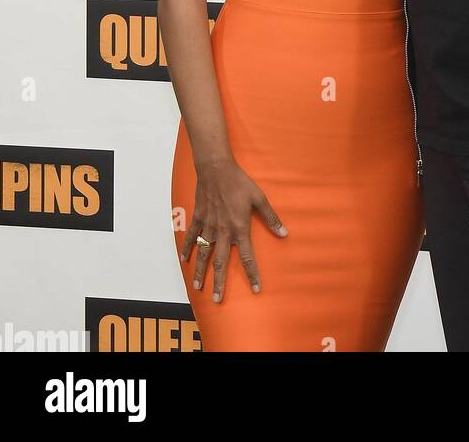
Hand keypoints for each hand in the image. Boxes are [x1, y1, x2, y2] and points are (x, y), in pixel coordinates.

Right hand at [179, 157, 287, 301]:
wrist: (216, 169)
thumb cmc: (239, 182)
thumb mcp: (259, 198)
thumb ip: (271, 218)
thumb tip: (284, 233)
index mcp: (239, 228)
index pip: (247, 257)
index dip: (252, 274)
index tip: (255, 289)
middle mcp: (223, 231)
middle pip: (220, 262)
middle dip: (219, 282)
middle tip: (218, 300)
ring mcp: (208, 226)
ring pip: (204, 254)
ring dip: (201, 272)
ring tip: (198, 287)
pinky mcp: (198, 218)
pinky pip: (192, 237)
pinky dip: (187, 249)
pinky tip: (185, 260)